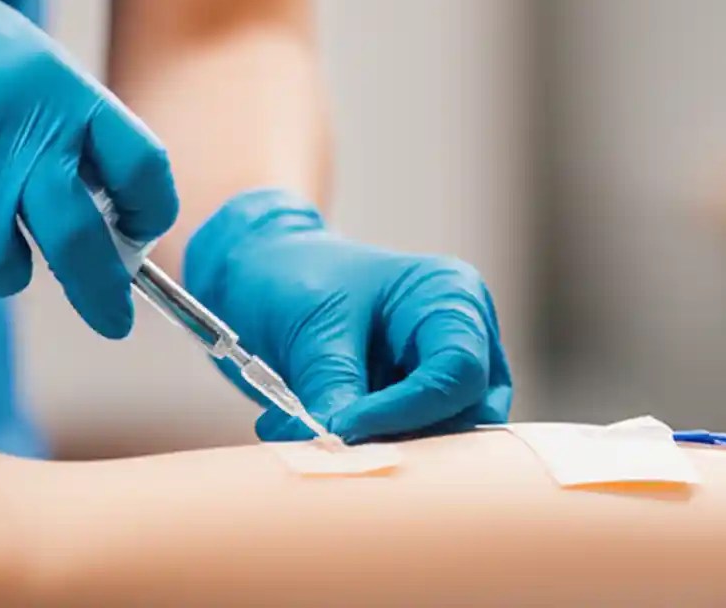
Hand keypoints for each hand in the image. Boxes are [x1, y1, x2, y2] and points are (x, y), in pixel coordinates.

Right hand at [0, 0, 177, 336]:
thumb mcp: (27, 64)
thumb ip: (68, 131)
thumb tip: (111, 222)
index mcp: (66, 93)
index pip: (142, 170)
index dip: (151, 214)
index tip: (139, 237)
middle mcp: (21, 134)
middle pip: (80, 242)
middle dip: (101, 294)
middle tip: (112, 321)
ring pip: (2, 270)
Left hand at [184, 189, 511, 442]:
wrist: (261, 276)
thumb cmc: (296, 277)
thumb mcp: (312, 326)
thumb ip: (332, 386)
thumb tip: (337, 447)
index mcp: (452, 297)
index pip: (457, 370)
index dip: (407, 410)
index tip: (342, 429)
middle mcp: (464, 338)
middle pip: (460, 415)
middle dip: (394, 439)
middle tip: (327, 443)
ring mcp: (441, 377)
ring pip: (432, 442)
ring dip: (367, 449)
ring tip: (296, 430)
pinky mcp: (412, 410)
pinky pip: (400, 446)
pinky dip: (354, 449)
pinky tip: (301, 431)